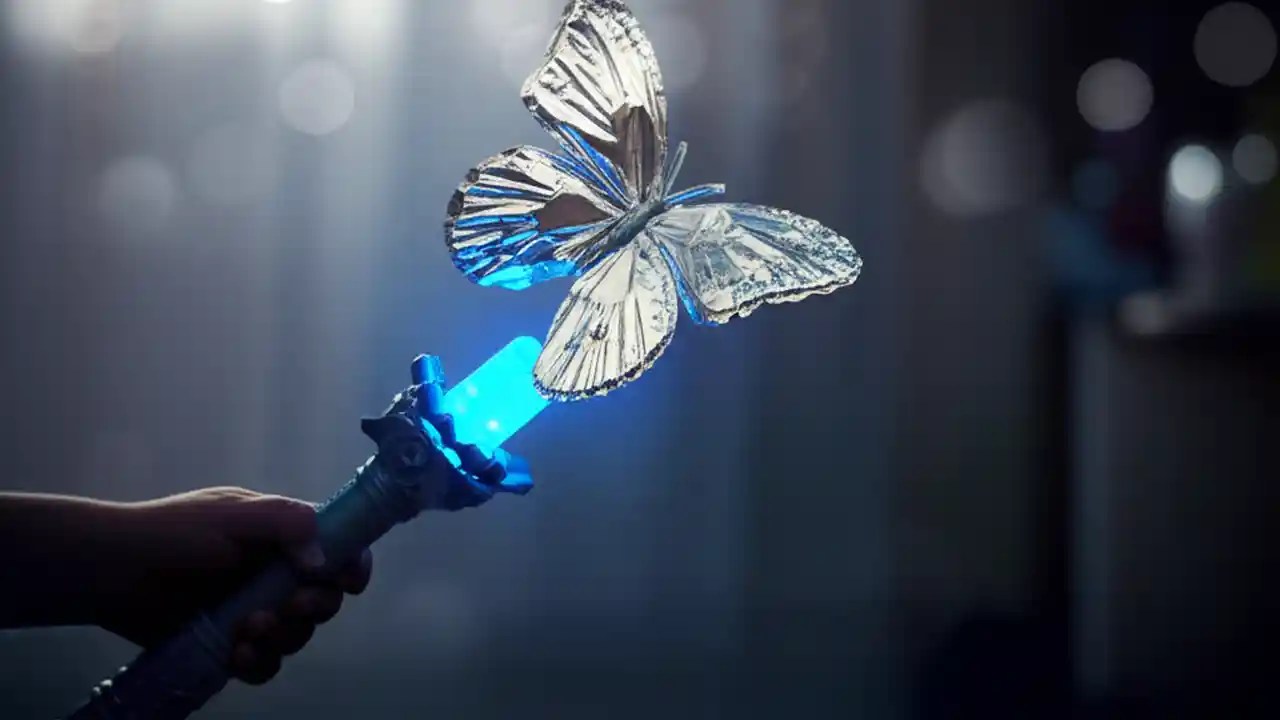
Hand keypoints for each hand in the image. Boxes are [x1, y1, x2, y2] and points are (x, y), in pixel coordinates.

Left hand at [99, 487, 371, 684]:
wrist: (112, 570)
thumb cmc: (172, 530)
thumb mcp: (233, 512)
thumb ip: (286, 524)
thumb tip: (320, 560)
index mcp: (284, 535)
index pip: (339, 549)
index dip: (353, 566)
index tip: (348, 582)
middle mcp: (276, 573)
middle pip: (326, 599)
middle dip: (316, 606)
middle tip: (291, 604)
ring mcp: (255, 610)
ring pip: (298, 635)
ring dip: (284, 635)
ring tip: (248, 628)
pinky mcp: (231, 643)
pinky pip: (265, 663)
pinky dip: (260, 662)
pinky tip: (237, 653)